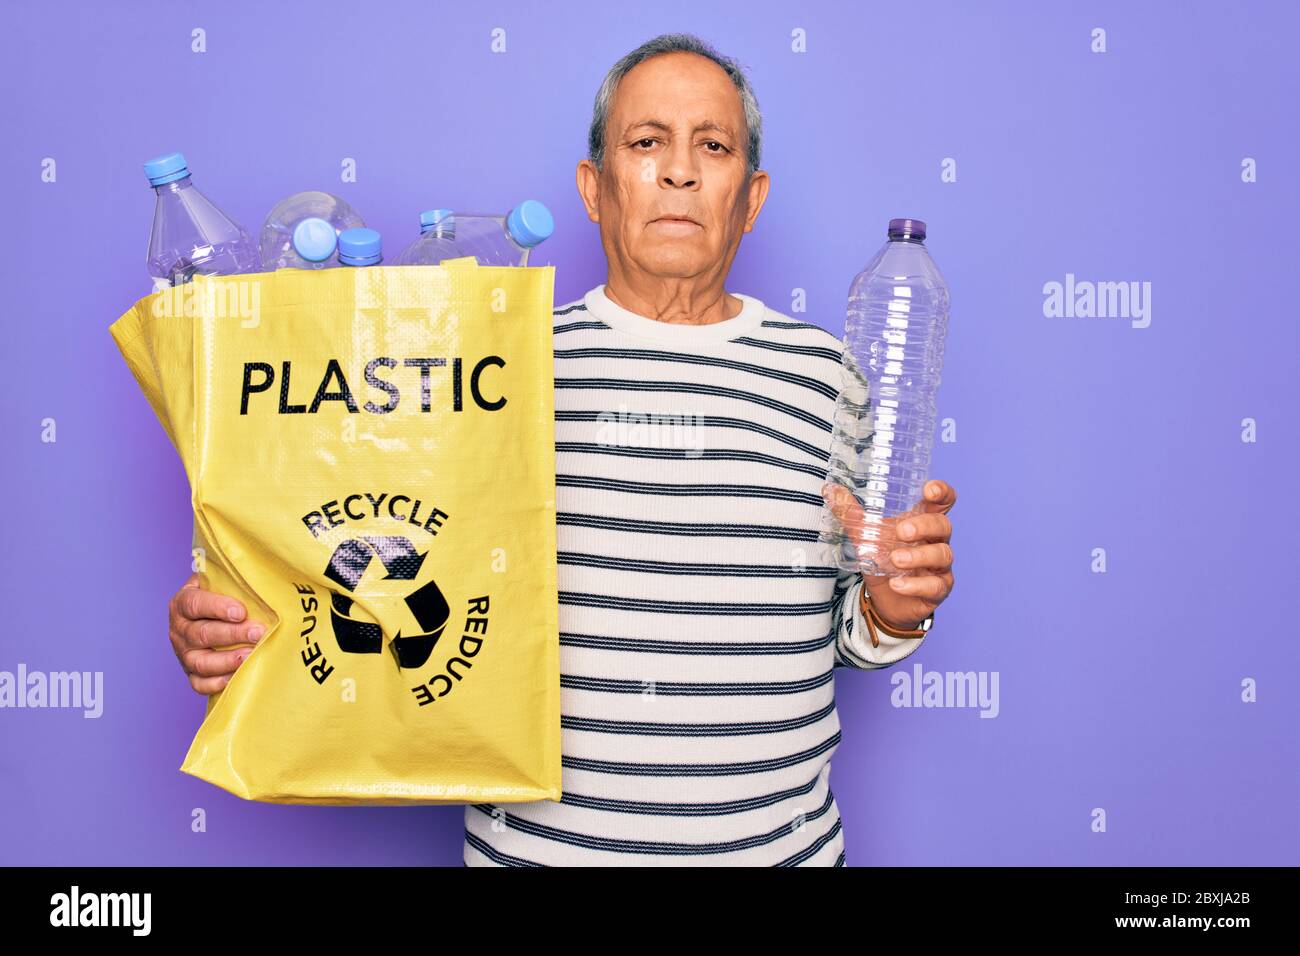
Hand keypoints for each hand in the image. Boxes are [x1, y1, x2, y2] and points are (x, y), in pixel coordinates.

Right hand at [167, 573, 263, 694]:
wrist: (213, 616)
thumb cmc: (224, 597)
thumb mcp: (222, 582)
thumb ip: (232, 578)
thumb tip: (258, 574)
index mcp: (183, 603)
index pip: (194, 603)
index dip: (216, 607)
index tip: (240, 611)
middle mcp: (179, 629)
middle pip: (201, 634)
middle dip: (232, 635)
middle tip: (257, 633)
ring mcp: (183, 653)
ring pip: (199, 662)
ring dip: (226, 661)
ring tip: (250, 656)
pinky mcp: (191, 673)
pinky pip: (199, 683)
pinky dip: (217, 683)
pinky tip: (237, 677)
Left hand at [822, 478, 955, 630]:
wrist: (885, 601)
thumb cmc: (883, 561)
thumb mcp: (865, 537)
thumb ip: (850, 514)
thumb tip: (829, 489)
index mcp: (922, 522)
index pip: (943, 501)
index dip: (942, 492)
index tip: (929, 490)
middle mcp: (936, 541)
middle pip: (943, 525)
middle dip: (924, 526)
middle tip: (902, 531)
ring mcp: (940, 566)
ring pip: (943, 554)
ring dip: (918, 556)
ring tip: (895, 559)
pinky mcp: (937, 589)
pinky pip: (936, 585)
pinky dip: (916, 585)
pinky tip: (897, 584)